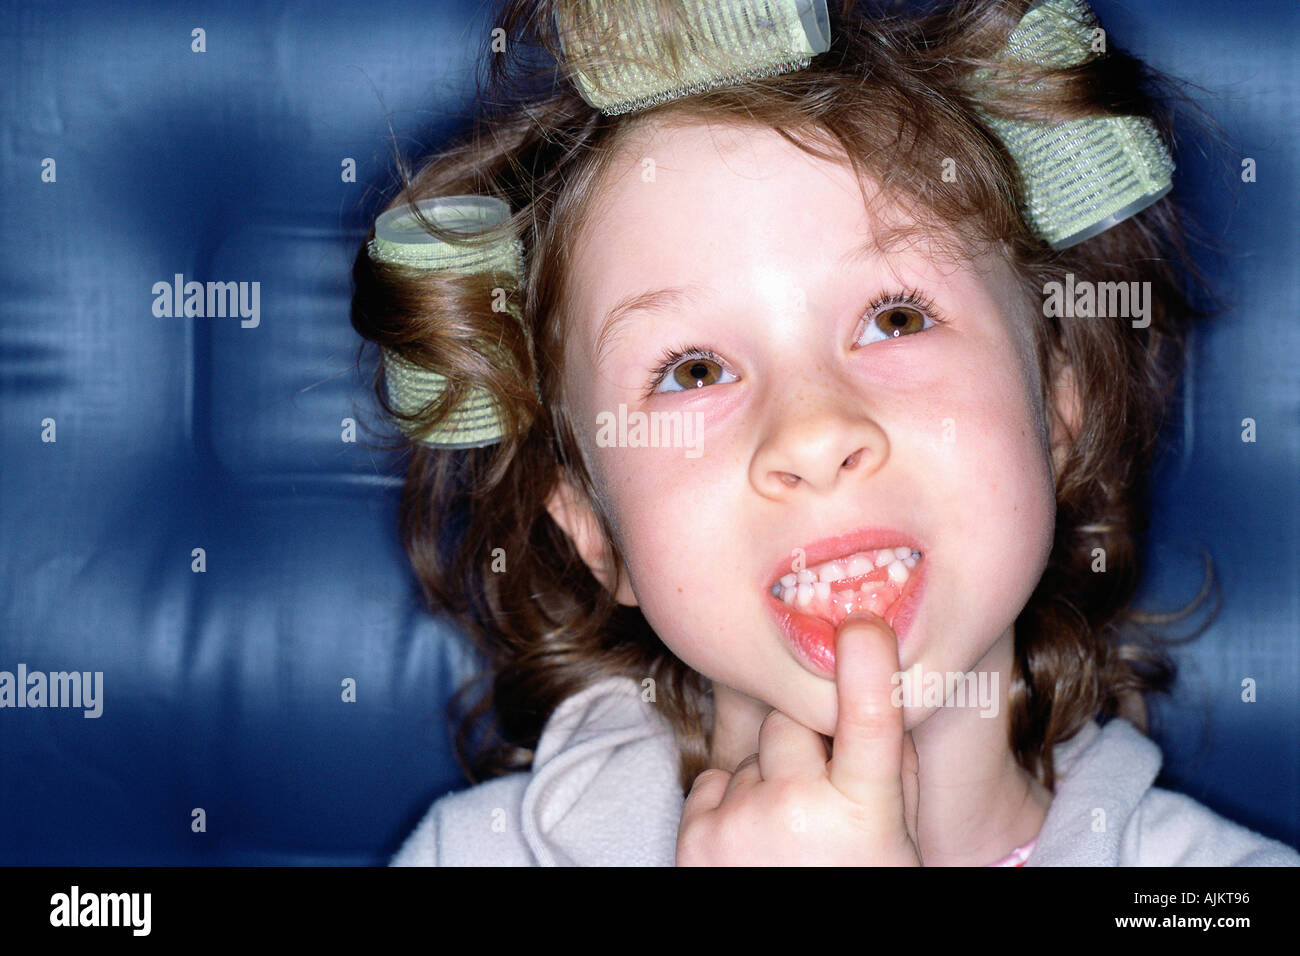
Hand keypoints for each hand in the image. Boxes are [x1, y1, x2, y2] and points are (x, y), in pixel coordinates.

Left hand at [676, 611, 920, 864]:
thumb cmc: (859, 885)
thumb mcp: (897, 839)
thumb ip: (890, 771)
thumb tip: (870, 696)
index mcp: (863, 813)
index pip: (869, 722)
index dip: (867, 667)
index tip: (864, 625)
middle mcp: (796, 811)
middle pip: (793, 718)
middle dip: (807, 736)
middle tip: (825, 785)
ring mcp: (739, 823)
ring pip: (754, 752)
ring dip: (771, 774)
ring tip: (790, 830)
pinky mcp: (695, 836)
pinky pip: (717, 780)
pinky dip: (735, 799)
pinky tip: (756, 841)